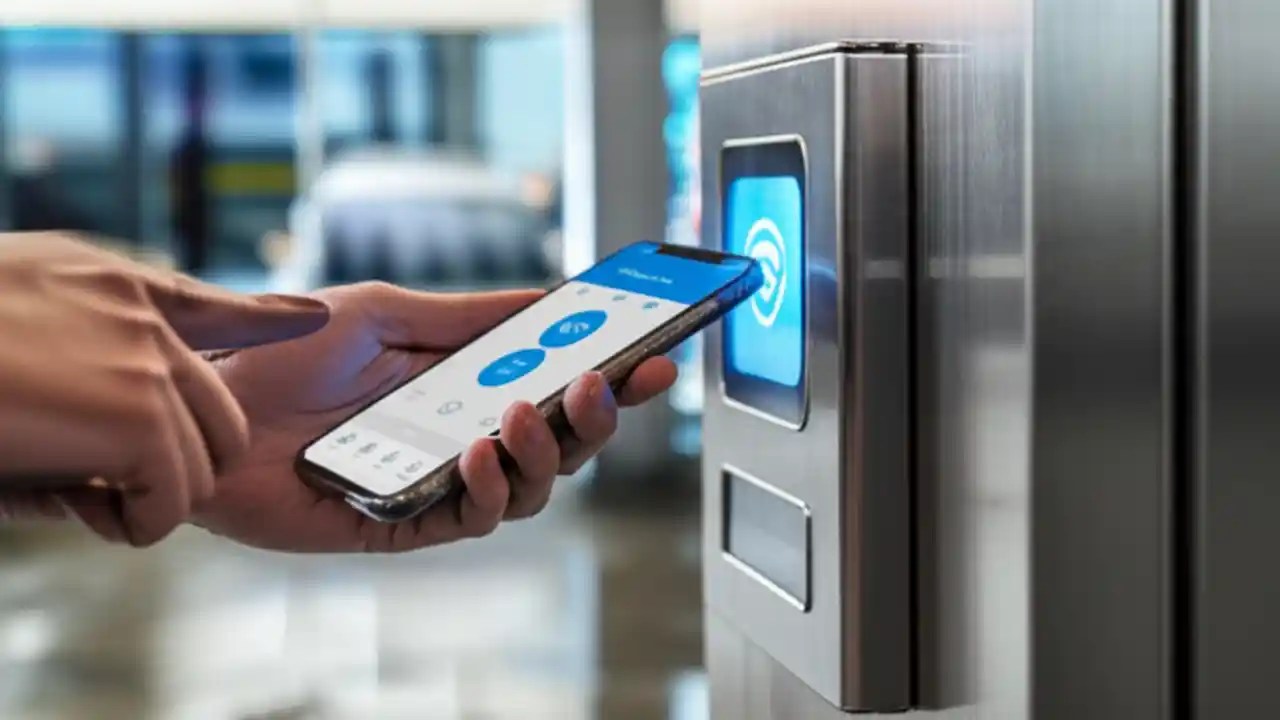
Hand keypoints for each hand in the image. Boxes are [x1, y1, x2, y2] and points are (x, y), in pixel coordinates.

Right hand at [0, 232, 329, 543]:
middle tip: (113, 488)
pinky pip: (172, 497)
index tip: (314, 319)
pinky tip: (81, 509)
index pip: (214, 303)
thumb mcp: (20, 315)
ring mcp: (148, 364)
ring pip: (201, 464)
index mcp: (115, 283)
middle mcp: (145, 318)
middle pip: (222, 415)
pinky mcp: (138, 417)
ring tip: (78, 496)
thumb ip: (84, 356)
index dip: (267, 317)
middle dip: (180, 463)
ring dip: (148, 497)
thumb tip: (116, 431)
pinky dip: (133, 522)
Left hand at [198, 282, 677, 552]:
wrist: (206, 397)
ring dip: (544, 452)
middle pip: (560, 442)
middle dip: (595, 416)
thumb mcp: (384, 312)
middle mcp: (462, 436)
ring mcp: (437, 482)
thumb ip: (466, 314)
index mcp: (466, 386)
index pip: (556, 385)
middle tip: (604, 383)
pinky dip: (488, 488)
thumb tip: (547, 297)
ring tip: (525, 414)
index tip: (654, 354)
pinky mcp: (404, 525)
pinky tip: (480, 453)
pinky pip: (469, 519)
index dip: (610, 375)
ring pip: (529, 488)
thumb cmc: (286, 353)